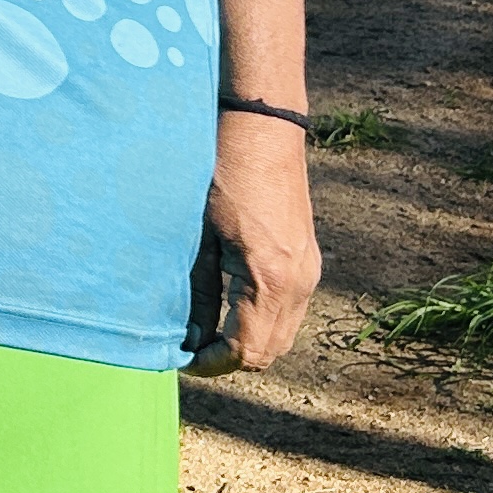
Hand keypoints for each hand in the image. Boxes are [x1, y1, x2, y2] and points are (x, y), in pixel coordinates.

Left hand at [203, 114, 321, 371]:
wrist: (263, 129)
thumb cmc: (222, 174)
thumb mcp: (199, 237)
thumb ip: (198, 292)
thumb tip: (189, 336)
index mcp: (270, 279)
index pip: (247, 350)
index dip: (213, 363)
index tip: (183, 359)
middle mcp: (299, 282)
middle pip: (270, 351)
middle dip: (230, 359)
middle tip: (191, 349)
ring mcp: (309, 272)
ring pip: (282, 334)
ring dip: (248, 341)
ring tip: (206, 330)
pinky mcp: (308, 259)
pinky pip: (290, 309)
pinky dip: (262, 319)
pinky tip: (230, 305)